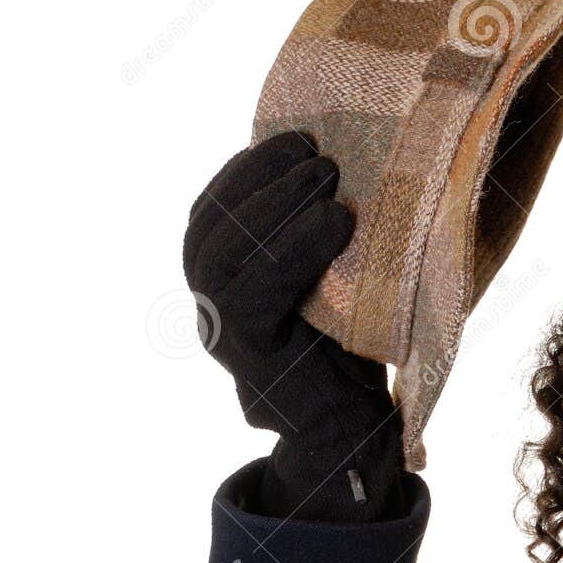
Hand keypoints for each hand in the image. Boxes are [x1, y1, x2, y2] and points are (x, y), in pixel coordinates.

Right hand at [183, 130, 402, 519]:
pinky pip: (260, 291)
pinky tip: (335, 222)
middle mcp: (209, 301)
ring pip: (230, 251)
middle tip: (315, 152)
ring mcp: (221, 329)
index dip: (247, 168)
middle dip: (263, 178)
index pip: (213, 208)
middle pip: (214, 223)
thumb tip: (332, 158)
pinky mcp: (247, 354)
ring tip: (326, 175)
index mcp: (218, 277)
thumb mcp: (325, 275)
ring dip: (278, 204)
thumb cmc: (346, 343)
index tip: (294, 137)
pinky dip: (296, 249)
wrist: (353, 424)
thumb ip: (307, 232)